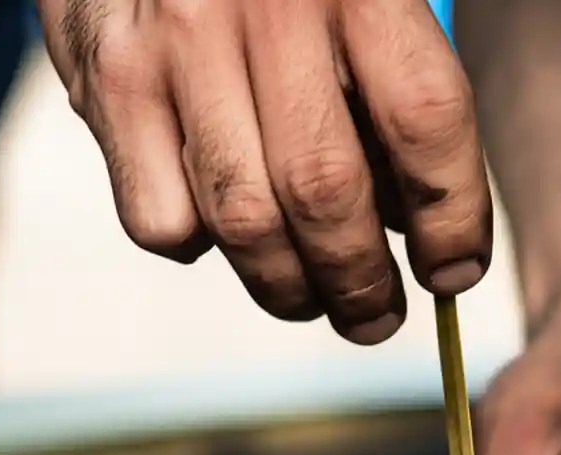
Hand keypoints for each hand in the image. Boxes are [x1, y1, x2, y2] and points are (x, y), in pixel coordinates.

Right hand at [36, 0, 491, 343]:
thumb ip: (397, 89)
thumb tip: (413, 228)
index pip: (427, 121)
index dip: (454, 220)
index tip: (454, 273)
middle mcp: (261, 5)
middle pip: (328, 192)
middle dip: (364, 285)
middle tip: (379, 318)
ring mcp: (172, 46)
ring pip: (243, 222)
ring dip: (290, 290)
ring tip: (317, 302)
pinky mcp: (106, 84)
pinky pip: (161, 218)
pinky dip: (202, 248)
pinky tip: (223, 224)